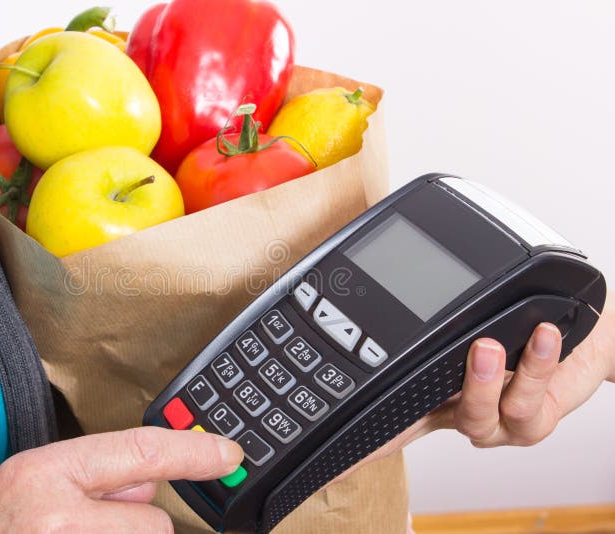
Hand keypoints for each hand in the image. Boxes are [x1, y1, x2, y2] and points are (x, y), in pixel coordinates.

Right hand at [0, 426, 242, 532]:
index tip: (229, 454)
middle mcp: (57, 519)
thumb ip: (85, 474)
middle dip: (132, 528)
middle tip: (88, 529)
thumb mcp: (19, 482)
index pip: (139, 451)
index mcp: (43, 474)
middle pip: (151, 522)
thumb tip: (146, 480)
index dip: (193, 453)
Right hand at [331, 294, 613, 482]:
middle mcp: (454, 407)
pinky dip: (532, 368)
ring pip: (472, 418)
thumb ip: (433, 308)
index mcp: (430, 383)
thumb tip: (385, 277)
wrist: (590, 335)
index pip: (384, 407)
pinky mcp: (527, 423)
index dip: (352, 433)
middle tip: (368, 435)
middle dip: (380, 445)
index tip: (324, 454)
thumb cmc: (527, 320)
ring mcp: (490, 419)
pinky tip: (541, 337)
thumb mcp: (474, 311)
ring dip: (479, 381)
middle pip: (406, 432)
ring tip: (485, 346)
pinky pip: (522, 404)